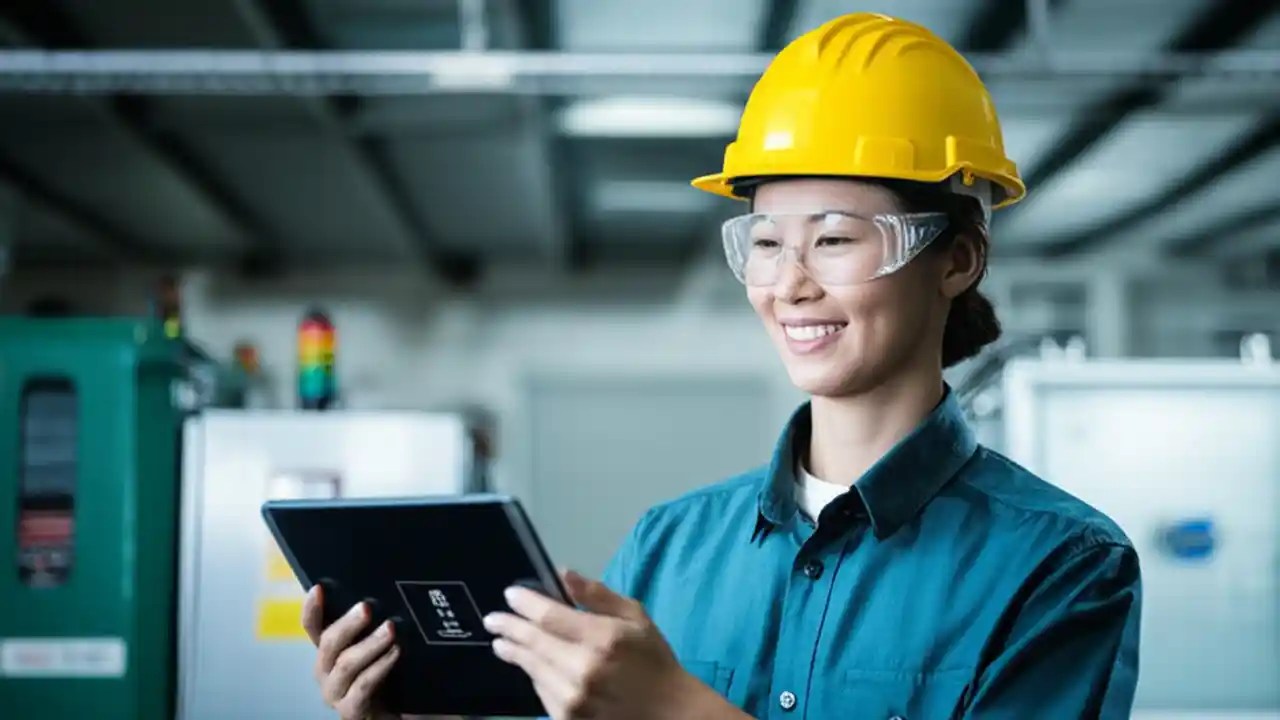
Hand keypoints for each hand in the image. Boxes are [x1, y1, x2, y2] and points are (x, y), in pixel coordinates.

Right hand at [302, 585, 400, 719]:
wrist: (395, 712)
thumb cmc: (388, 674)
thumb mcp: (377, 644)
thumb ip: (374, 624)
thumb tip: (387, 591)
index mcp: (328, 651)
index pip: (313, 626)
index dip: (312, 608)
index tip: (319, 587)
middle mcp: (325, 670)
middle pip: (329, 643)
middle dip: (348, 624)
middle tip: (366, 607)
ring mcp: (336, 693)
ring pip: (347, 664)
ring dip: (370, 644)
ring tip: (391, 629)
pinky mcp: (351, 711)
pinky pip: (362, 687)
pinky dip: (379, 667)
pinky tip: (394, 653)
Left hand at [483, 571, 718, 719]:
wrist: (668, 712)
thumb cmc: (652, 660)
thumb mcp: (635, 617)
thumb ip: (598, 595)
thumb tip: (563, 574)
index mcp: (602, 638)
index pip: (549, 616)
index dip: (525, 603)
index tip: (510, 594)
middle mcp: (583, 668)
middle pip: (533, 642)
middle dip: (509, 628)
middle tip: (493, 620)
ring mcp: (573, 698)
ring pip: (532, 668)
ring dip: (515, 652)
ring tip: (502, 643)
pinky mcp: (568, 718)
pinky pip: (541, 692)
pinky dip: (534, 676)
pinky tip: (531, 666)